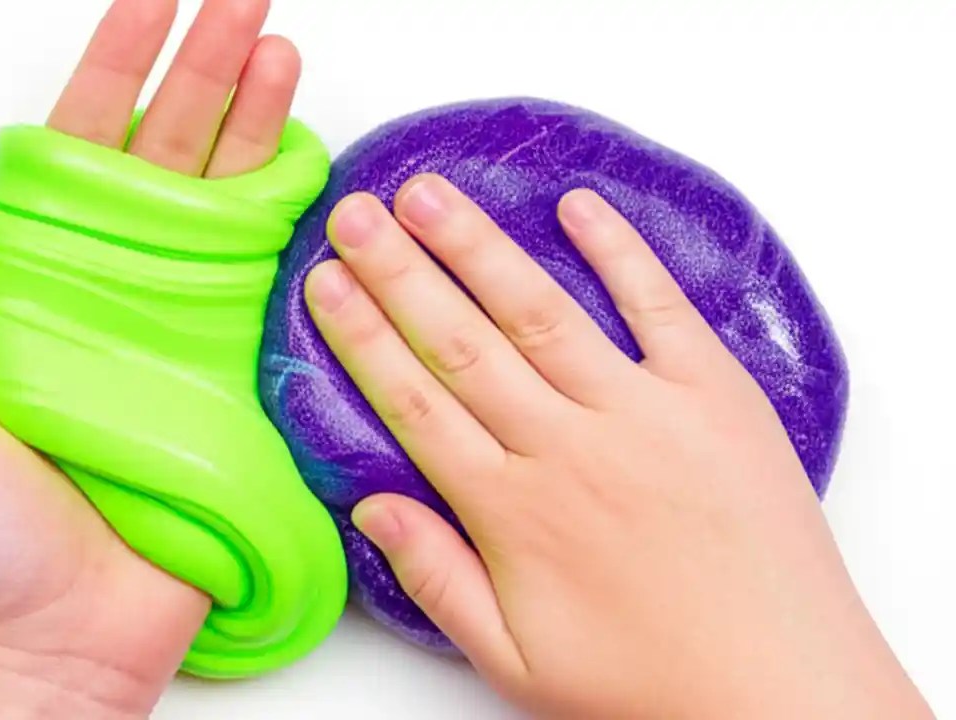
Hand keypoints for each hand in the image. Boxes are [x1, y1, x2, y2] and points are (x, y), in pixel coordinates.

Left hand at [0, 1, 301, 715]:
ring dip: (256, 122)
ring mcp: (182, 324)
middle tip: (245, 4)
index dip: (114, 70)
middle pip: (167, 156)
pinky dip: (292, 219)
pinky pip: (270, 282)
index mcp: (41, 283)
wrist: (66, 639)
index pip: (81, 152)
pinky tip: (310, 161)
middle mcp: (118, 288)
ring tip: (281, 52)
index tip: (151, 2)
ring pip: (226, 199)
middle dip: (206, 70)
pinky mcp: (235, 372)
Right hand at [306, 177, 932, 717]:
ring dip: (478, 248)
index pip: (415, 402)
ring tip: (427, 194)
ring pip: (540, 313)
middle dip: (398, 271)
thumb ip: (436, 578)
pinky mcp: (716, 396)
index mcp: (512, 511)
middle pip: (461, 343)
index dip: (362, 337)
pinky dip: (618, 252)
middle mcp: (568, 448)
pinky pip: (658, 308)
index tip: (325, 282)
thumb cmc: (646, 684)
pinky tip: (575, 206)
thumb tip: (369, 505)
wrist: (781, 692)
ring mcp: (644, 413)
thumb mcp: (514, 662)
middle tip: (353, 213)